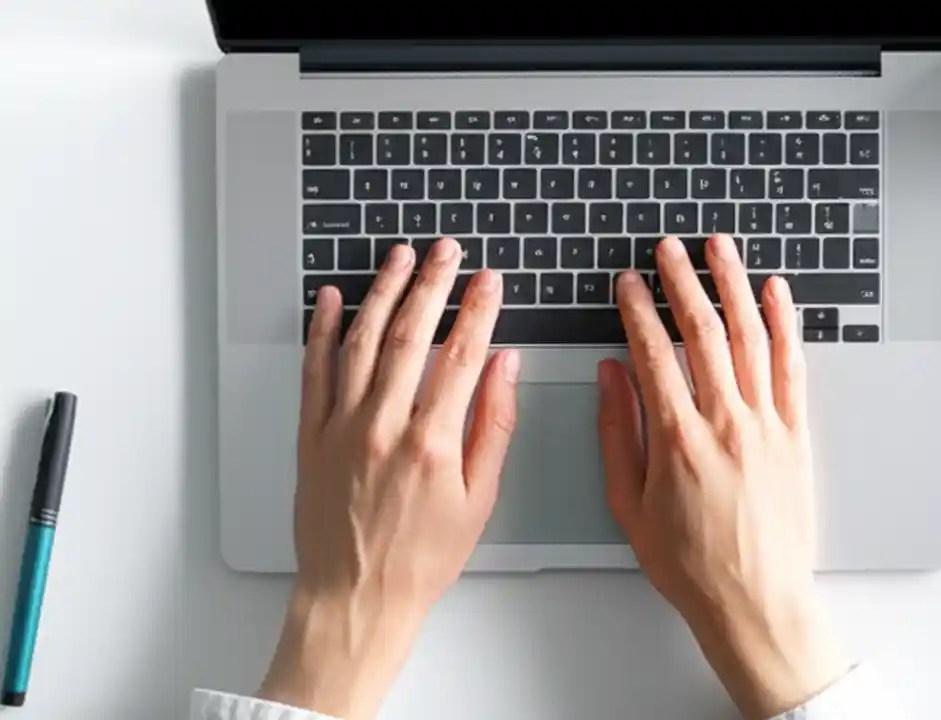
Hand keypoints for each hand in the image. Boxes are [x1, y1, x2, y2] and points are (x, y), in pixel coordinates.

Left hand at [258, 240, 520, 719]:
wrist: (356, 598)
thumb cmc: (421, 559)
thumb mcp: (480, 499)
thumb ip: (494, 426)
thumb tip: (505, 368)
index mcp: (432, 443)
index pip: (460, 356)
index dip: (478, 309)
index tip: (489, 281)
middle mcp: (383, 426)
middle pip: (409, 335)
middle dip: (432, 283)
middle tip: (446, 250)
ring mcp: (341, 428)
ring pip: (360, 342)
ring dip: (382, 292)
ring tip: (399, 257)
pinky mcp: (311, 437)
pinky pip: (313, 371)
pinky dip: (321, 330)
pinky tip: (330, 300)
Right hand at [598, 234, 846, 718]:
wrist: (756, 601)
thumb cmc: (690, 564)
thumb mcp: (630, 506)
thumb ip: (618, 433)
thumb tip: (611, 375)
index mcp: (678, 438)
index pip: (654, 353)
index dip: (637, 310)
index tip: (628, 283)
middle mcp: (725, 422)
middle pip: (703, 332)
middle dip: (681, 282)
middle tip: (668, 249)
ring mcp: (767, 425)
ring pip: (750, 337)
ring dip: (733, 286)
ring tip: (719, 249)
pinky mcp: (796, 435)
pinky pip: (792, 367)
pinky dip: (785, 325)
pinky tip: (776, 294)